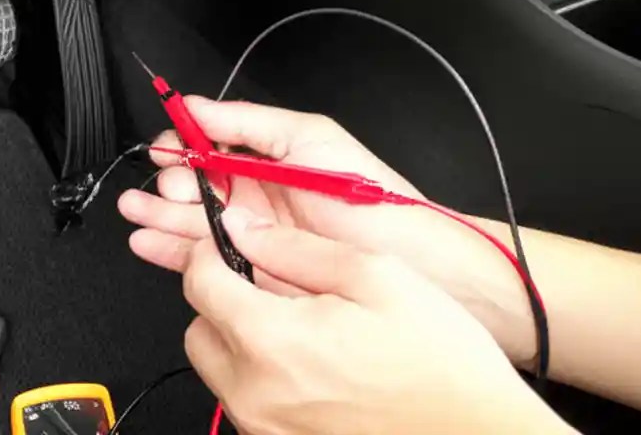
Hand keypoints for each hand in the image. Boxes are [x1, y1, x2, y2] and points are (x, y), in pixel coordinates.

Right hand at [118, 98, 536, 363]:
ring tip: (135, 213)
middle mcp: (254, 195)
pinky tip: (149, 243)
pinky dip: (170, 250)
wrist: (408, 261)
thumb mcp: (308, 138)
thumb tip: (195, 105)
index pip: (206, 145)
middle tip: (164, 189)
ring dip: (157, 216)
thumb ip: (246, 121)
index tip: (169, 150)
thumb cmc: (371, 199)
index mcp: (265, 158)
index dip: (182, 146)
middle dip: (167, 184)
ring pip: (190, 222)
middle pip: (192, 186)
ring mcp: (251, 235)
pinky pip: (202, 259)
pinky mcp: (252, 272)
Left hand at [184, 210, 571, 434]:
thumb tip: (242, 226)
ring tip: (302, 328)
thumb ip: (294, 248)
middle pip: (199, 329)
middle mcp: (254, 392)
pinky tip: (314, 365)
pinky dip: (264, 378)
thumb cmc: (441, 363)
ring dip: (242, 340)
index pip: (199, 282)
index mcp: (269, 341)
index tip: (235, 240)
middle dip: (224, 299)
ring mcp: (264, 427)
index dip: (213, 250)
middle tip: (273, 287)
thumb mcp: (376, 276)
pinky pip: (247, 401)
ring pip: (220, 368)